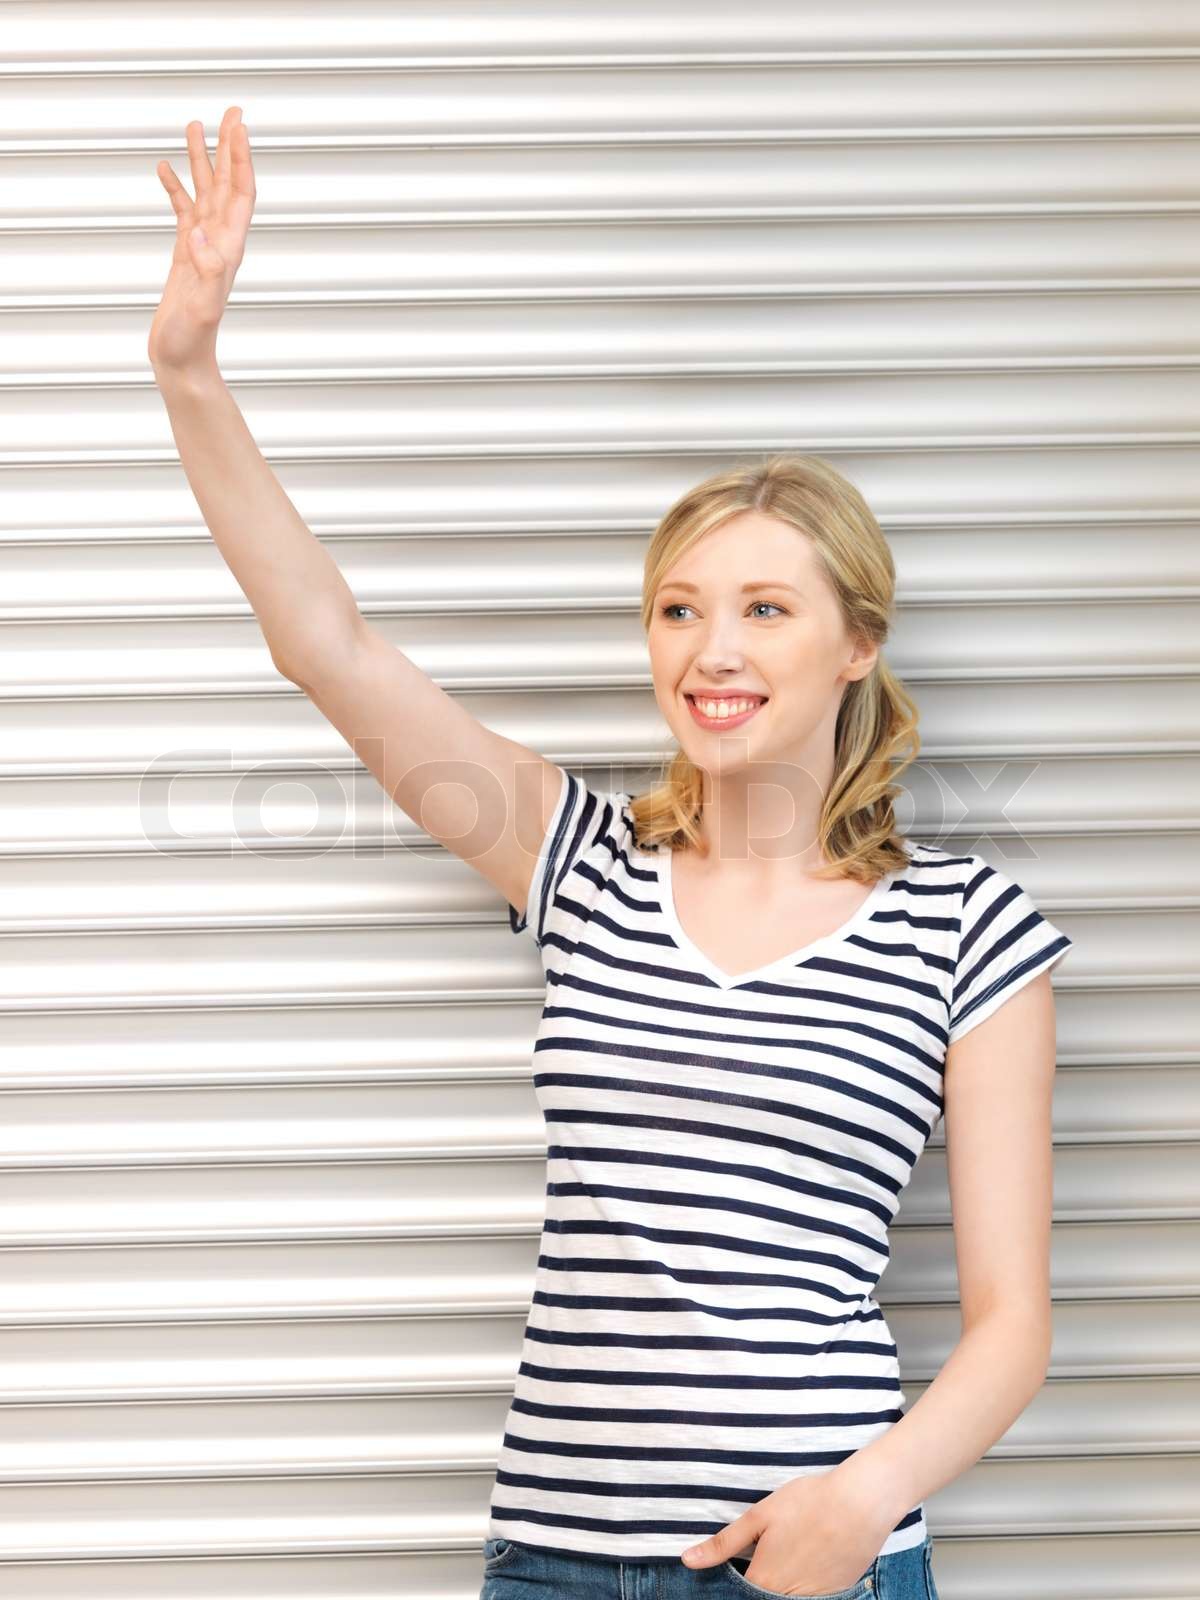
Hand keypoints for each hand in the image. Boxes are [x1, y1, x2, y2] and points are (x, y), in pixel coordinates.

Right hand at [148, 106, 255, 375]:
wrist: (183, 361)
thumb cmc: (192, 340)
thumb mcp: (201, 306)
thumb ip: (206, 272)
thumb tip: (200, 235)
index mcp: (228, 250)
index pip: (239, 194)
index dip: (240, 159)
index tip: (239, 126)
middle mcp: (220, 244)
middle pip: (228, 185)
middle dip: (230, 148)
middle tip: (231, 111)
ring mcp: (203, 248)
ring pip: (205, 193)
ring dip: (203, 160)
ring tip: (196, 125)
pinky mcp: (186, 255)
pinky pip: (183, 212)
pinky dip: (176, 188)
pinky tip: (166, 168)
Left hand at [680, 1471, 890, 1595]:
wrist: (861, 1504)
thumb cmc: (808, 1503)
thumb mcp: (759, 1516)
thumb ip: (723, 1544)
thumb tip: (687, 1561)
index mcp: (764, 1582)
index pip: (737, 1596)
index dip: (731, 1585)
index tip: (742, 1565)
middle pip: (762, 1598)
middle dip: (756, 1587)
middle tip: (771, 1555)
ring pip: (786, 1599)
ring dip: (780, 1587)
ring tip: (790, 1556)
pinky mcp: (836, 1596)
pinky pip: (810, 1598)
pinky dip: (803, 1585)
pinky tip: (807, 1560)